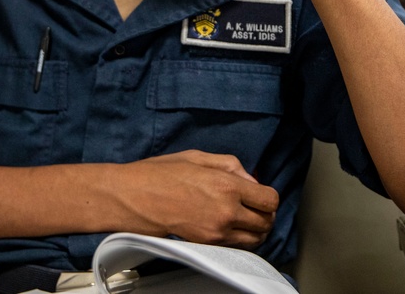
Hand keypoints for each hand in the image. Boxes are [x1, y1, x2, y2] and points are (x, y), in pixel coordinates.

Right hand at [117, 150, 279, 248]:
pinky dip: (241, 239)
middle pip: (266, 222)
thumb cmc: (162, 174)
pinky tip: (233, 228)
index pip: (269, 199)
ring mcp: (217, 231)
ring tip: (247, 219)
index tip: (261, 194)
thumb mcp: (199, 157)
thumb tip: (250, 179)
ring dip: (256, 230)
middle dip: (266, 214)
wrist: (135, 198)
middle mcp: (226, 210)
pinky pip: (237, 246)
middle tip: (257, 208)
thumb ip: (230, 165)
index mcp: (226, 185)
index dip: (269, 197)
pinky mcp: (207, 244)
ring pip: (255, 239)